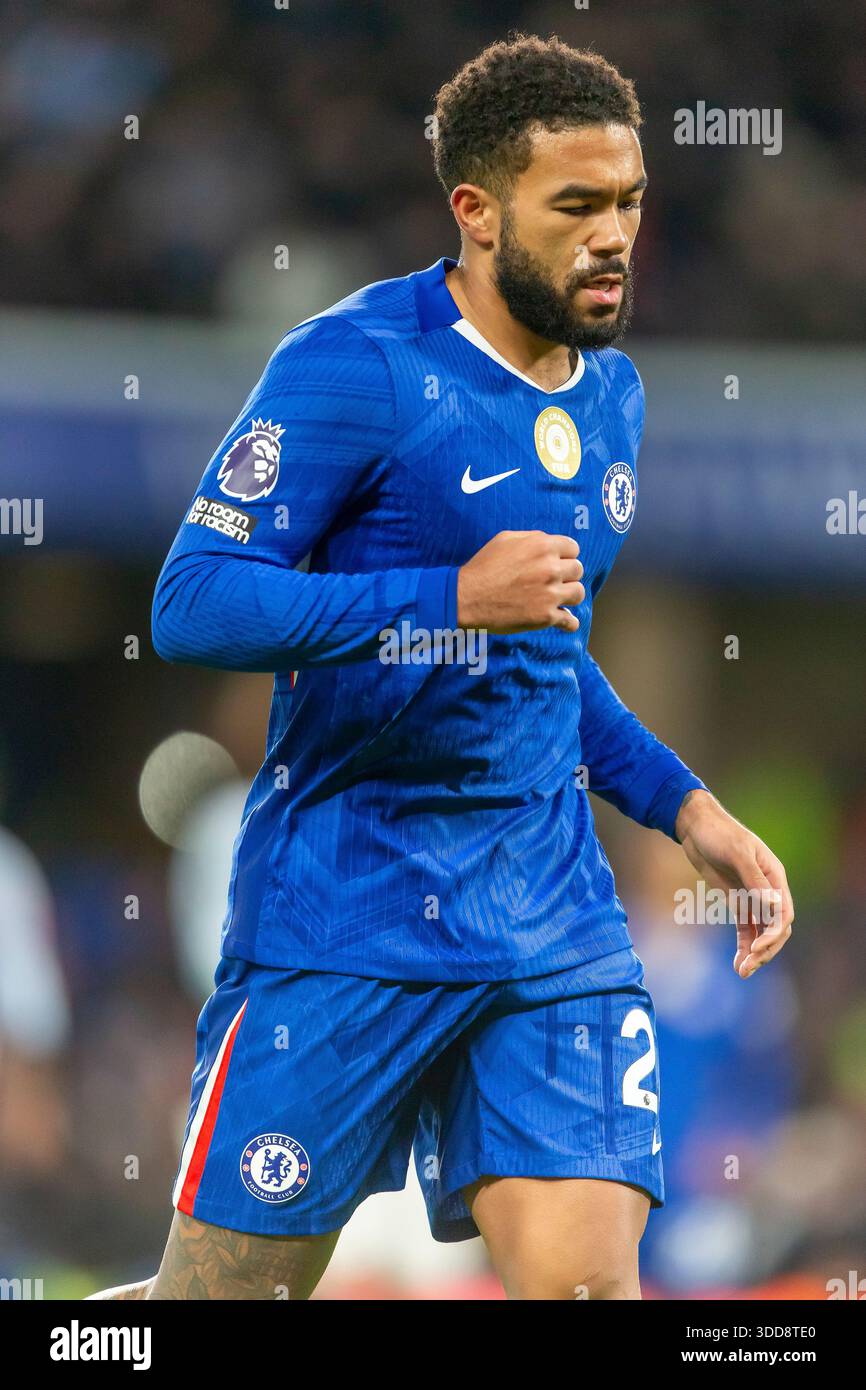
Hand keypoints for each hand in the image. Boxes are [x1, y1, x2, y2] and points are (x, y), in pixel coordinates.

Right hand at [457, 530, 584, 633]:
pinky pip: (570, 621)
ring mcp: (550, 594)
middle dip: (567, 575)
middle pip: (578, 570)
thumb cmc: (483, 566)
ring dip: (569, 596)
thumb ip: (532, 538)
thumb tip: (549, 544)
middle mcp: (551, 568)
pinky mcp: (546, 617)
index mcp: (543, 546)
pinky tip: (564, 621)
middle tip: (553, 581)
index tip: (557, 563)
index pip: (573, 548)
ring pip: (579, 593)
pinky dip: (568, 622)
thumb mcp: (505, 539)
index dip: (565, 556)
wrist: (467, 597)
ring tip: (557, 599)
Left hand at [675, 789, 794, 978]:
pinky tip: (737, 963)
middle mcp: (768, 890)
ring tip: (742, 972)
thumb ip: (755, 880)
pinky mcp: (736, 902)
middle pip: (775, 929)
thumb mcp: (738, 854)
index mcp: (775, 877)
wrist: (697, 827)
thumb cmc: (720, 834)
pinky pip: (745, 930)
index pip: (783, 914)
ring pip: (761, 933)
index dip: (774, 934)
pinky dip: (742, 947)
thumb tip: (775, 906)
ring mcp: (752, 898)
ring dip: (754, 953)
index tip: (756, 948)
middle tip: (748, 967)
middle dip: (765, 950)